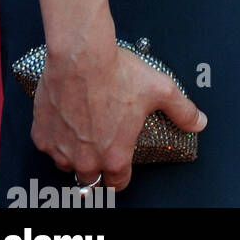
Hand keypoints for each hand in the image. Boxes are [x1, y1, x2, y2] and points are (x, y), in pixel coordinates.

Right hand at [31, 41, 206, 192]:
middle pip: (90, 180)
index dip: (122, 176)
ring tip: (85, 134)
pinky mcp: (41, 135)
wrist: (81, 55)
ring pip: (67, 165)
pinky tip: (66, 121)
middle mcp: (85, 159)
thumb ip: (182, 110)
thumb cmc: (117, 73)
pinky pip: (48, 146)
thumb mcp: (161, 90)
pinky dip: (56, 138)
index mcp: (114, 155)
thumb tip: (198, 121)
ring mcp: (60, 149)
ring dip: (75, 155)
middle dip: (97, 169)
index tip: (122, 168)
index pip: (118, 183)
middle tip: (102, 149)